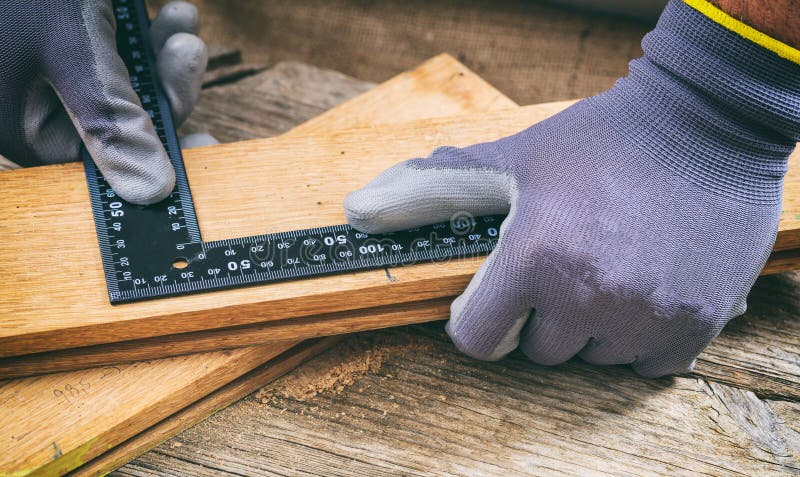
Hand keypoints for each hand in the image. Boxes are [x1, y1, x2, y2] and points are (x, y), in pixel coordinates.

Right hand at [0, 1, 207, 203]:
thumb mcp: (72, 51)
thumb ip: (110, 120)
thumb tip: (151, 191)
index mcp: (24, 125)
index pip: (107, 160)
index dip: (160, 153)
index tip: (207, 145)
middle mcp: (37, 103)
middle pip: (125, 118)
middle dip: (165, 85)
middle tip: (190, 55)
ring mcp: (54, 70)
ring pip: (128, 80)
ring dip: (162, 52)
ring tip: (182, 19)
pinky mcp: (71, 38)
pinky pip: (121, 48)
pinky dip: (148, 32)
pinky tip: (172, 11)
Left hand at [344, 0, 799, 376]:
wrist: (702, 124)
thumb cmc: (598, 141)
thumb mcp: (512, 158)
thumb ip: (433, 189)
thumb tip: (358, 210)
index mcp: (534, 256)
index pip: (477, 339)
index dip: (479, 318)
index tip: (496, 297)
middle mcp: (589, 295)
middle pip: (537, 352)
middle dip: (539, 316)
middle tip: (562, 266)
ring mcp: (645, 314)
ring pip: (592, 358)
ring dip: (591, 326)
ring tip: (607, 268)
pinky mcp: (694, 323)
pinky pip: (645, 365)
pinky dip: (639, 336)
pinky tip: (642, 287)